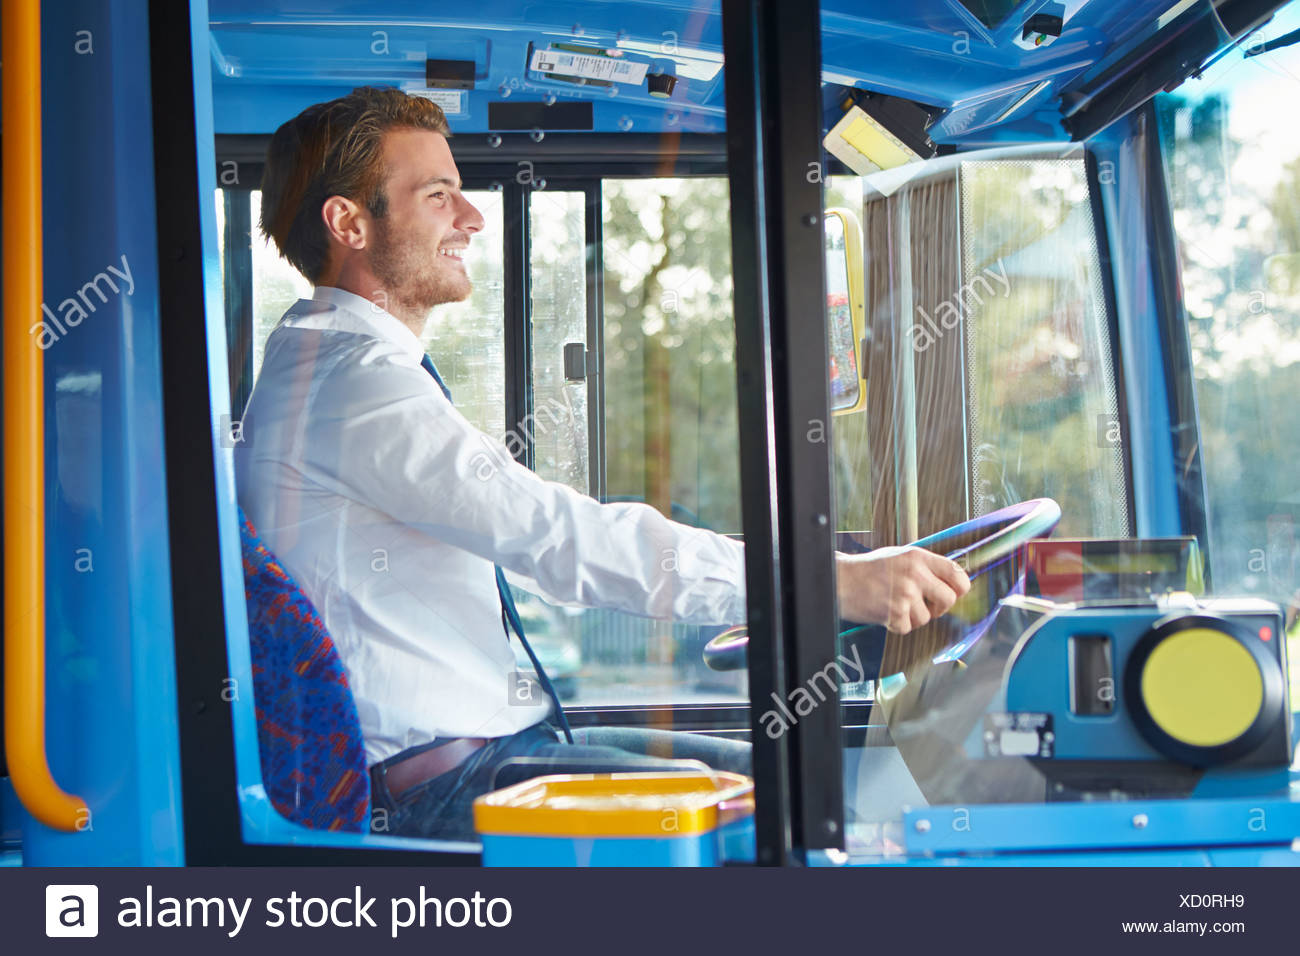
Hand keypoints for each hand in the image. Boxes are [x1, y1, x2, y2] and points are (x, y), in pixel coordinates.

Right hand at [834, 546, 970, 632]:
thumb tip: (950, 581)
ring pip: (927, 618)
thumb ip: (924, 566)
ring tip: (895, 605)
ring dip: (913, 617)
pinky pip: (908, 628)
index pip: (956, 573)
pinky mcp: (894, 614)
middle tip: (926, 606)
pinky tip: (886, 612)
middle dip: (940, 607)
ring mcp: (904, 595)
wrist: (840, 580)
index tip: (955, 592)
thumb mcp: (899, 556)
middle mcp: (914, 574)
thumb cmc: (867, 569)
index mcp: (917, 557)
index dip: (960, 587)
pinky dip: (898, 625)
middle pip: (949, 599)